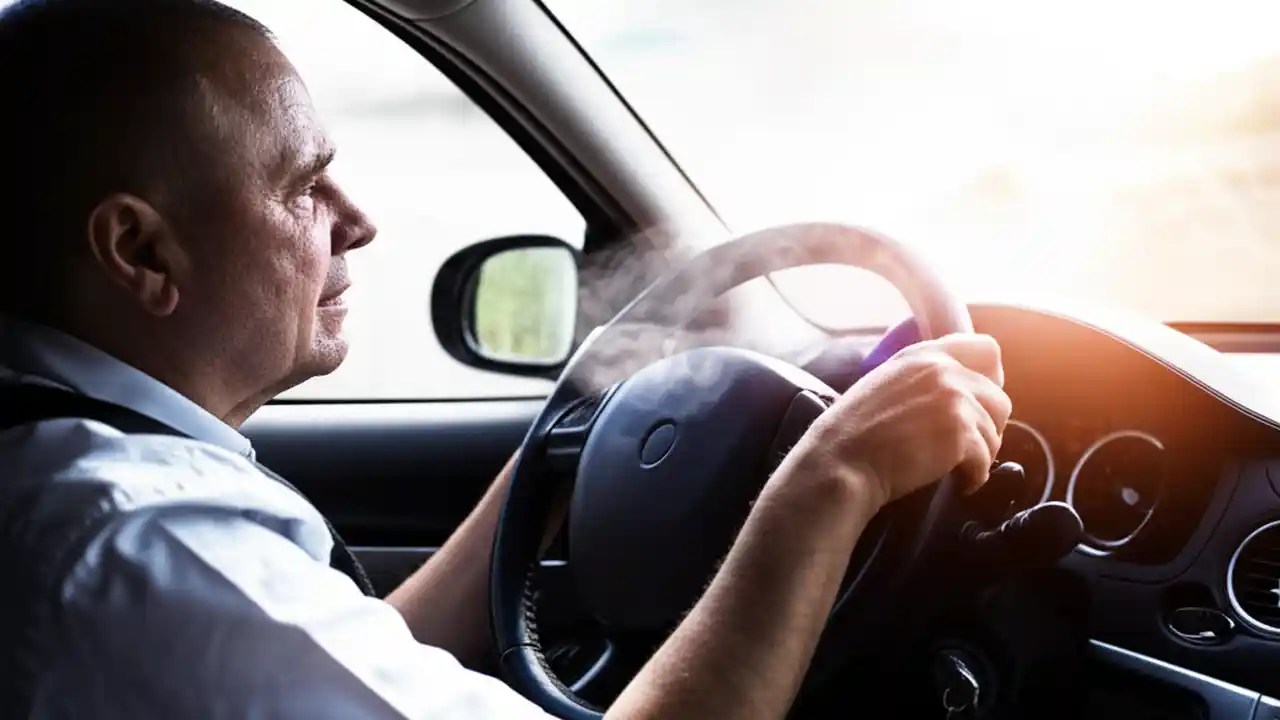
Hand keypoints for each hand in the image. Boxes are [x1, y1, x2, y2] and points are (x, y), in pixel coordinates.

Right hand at [785, 333, 1010, 512]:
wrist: (842, 460)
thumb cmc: (853, 432)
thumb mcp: (884, 382)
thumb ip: (921, 377)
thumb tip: (953, 391)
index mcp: (923, 355)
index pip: (986, 348)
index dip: (991, 377)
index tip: (979, 400)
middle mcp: (943, 371)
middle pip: (999, 398)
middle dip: (988, 426)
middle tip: (965, 446)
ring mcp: (954, 401)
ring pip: (995, 433)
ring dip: (980, 454)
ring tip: (954, 468)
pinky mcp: (959, 435)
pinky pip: (986, 461)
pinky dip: (974, 477)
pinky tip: (957, 483)